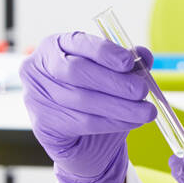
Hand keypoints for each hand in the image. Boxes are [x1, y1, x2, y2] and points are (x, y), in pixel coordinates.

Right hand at [20, 32, 156, 182]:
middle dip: (113, 81)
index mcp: (54, 47)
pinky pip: (83, 122)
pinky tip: (133, 121)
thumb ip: (125, 64)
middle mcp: (38, 69)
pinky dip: (113, 121)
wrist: (80, 140)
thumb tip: (144, 56)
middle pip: (76, 71)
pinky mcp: (43, 124)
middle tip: (142, 90)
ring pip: (83, 100)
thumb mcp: (110, 76)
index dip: (104, 51)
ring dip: (120, 106)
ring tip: (146, 111)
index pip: (77, 42)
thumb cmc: (94, 99)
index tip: (129, 62)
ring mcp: (36, 97)